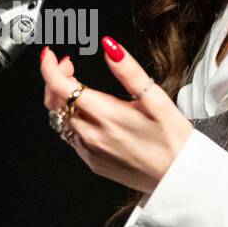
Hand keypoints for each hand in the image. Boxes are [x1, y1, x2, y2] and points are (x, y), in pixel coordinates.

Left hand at [39, 36, 194, 194]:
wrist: (178, 178)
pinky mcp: (93, 163)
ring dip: (62, 99)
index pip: (61, 87)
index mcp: (107, 115)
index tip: (50, 55)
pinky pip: (71, 137)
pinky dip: (71, 119)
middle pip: (55, 103)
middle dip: (56, 79)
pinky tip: (87, 112)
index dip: (49, 67)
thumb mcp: (156, 99)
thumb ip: (129, 71)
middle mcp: (92, 135)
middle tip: (69, 66)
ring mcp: (90, 151)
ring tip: (78, 86)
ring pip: (60, 120)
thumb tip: (110, 48)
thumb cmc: (173, 141)